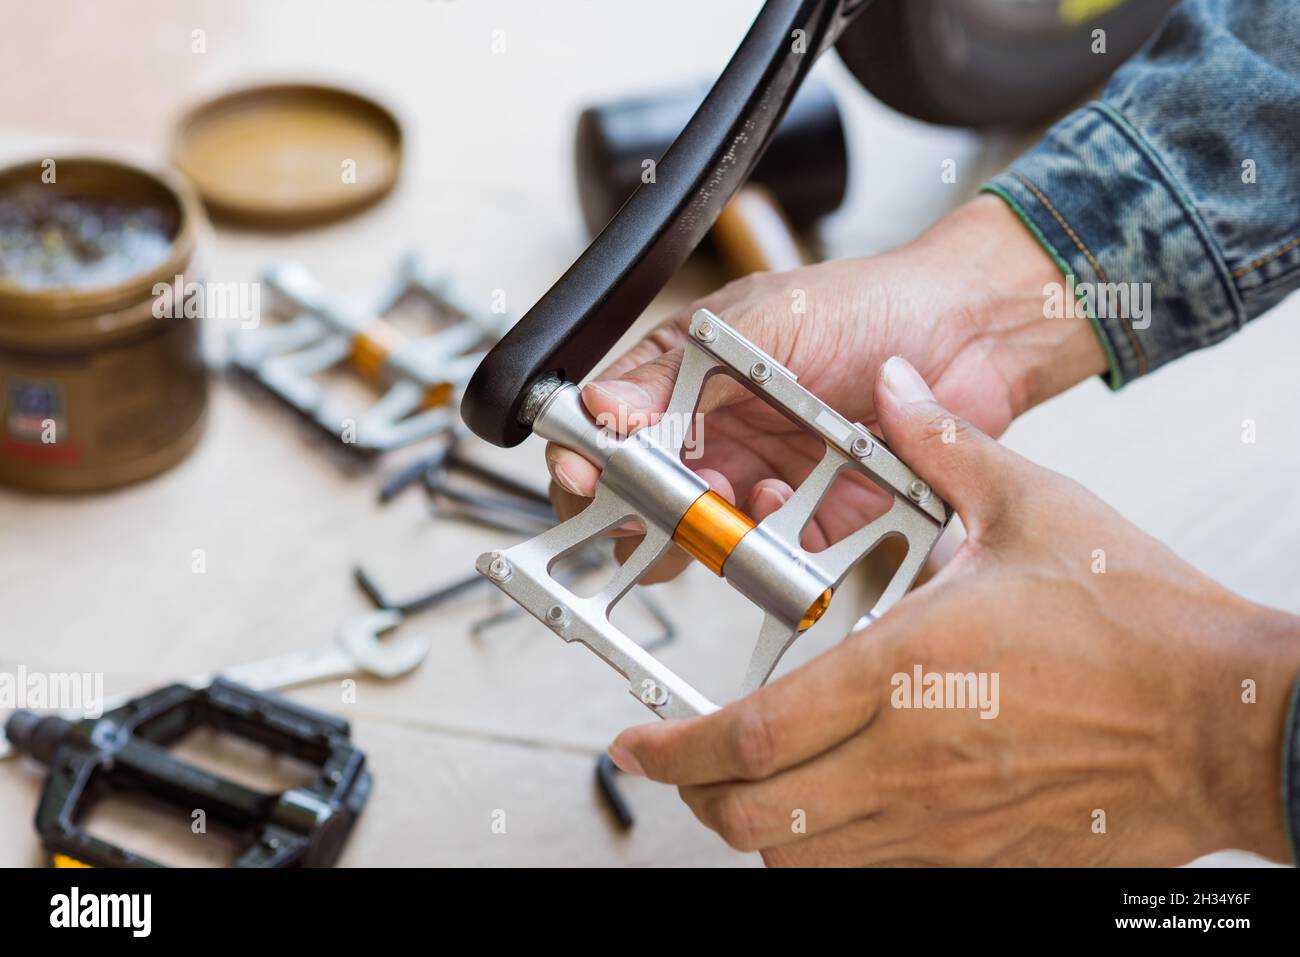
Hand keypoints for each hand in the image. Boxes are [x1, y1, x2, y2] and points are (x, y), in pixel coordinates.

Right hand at [546, 196, 1106, 579]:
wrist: (967, 333)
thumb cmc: (866, 306)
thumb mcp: (758, 322)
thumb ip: (675, 370)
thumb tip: (601, 409)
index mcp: (687, 382)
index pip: (608, 433)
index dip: (585, 461)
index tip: (584, 476)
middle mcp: (718, 437)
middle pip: (645, 498)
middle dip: (643, 508)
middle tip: (655, 502)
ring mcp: (763, 482)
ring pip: (702, 535)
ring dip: (705, 525)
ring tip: (728, 495)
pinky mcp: (814, 523)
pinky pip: (772, 555)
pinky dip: (767, 541)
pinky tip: (783, 500)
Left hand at [608, 357, 1299, 865]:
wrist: (1229, 716)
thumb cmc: (1138, 620)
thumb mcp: (1029, 506)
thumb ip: (941, 448)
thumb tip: (897, 390)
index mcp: (901, 673)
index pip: (747, 736)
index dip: (672, 750)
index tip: (636, 744)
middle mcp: (908, 762)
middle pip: (755, 815)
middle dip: (698, 796)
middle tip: (682, 766)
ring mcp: (945, 824)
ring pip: (805, 859)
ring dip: (759, 827)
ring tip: (751, 788)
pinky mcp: (985, 859)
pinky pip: (878, 878)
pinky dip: (832, 853)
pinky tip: (838, 812)